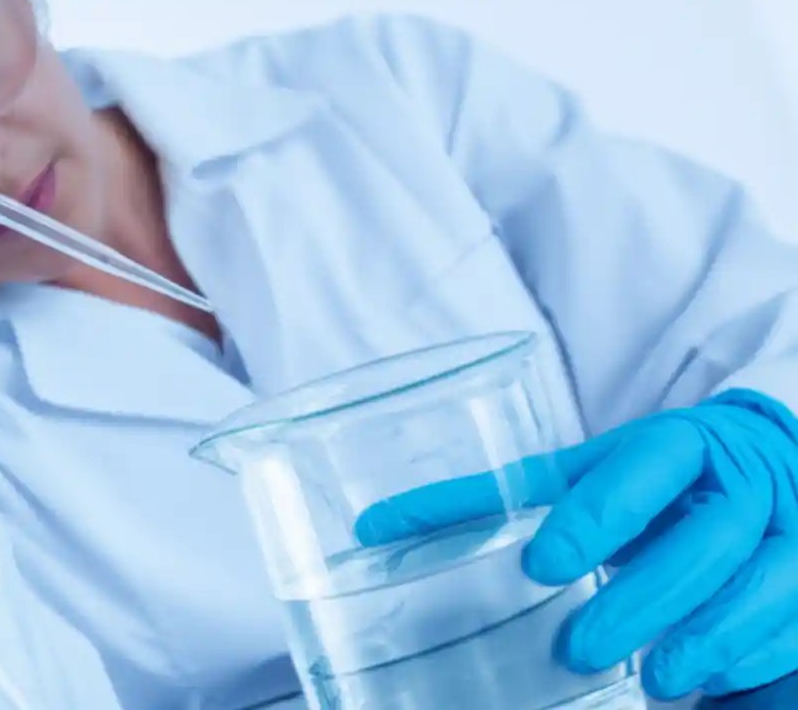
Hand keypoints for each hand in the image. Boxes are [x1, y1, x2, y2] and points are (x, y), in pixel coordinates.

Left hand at [354, 389, 797, 700]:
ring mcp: (784, 529)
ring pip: (765, 580)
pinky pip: (794, 617)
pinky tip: (703, 681)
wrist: (764, 470)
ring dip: (706, 635)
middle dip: (645, 595)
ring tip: (655, 680)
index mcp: (672, 445)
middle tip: (579, 646)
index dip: (598, 515)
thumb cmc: (645, 484)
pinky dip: (750, 652)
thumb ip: (486, 502)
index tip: (543, 566)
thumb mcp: (574, 478)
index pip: (641, 468)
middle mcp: (735, 483)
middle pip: (706, 536)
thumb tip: (372, 529)